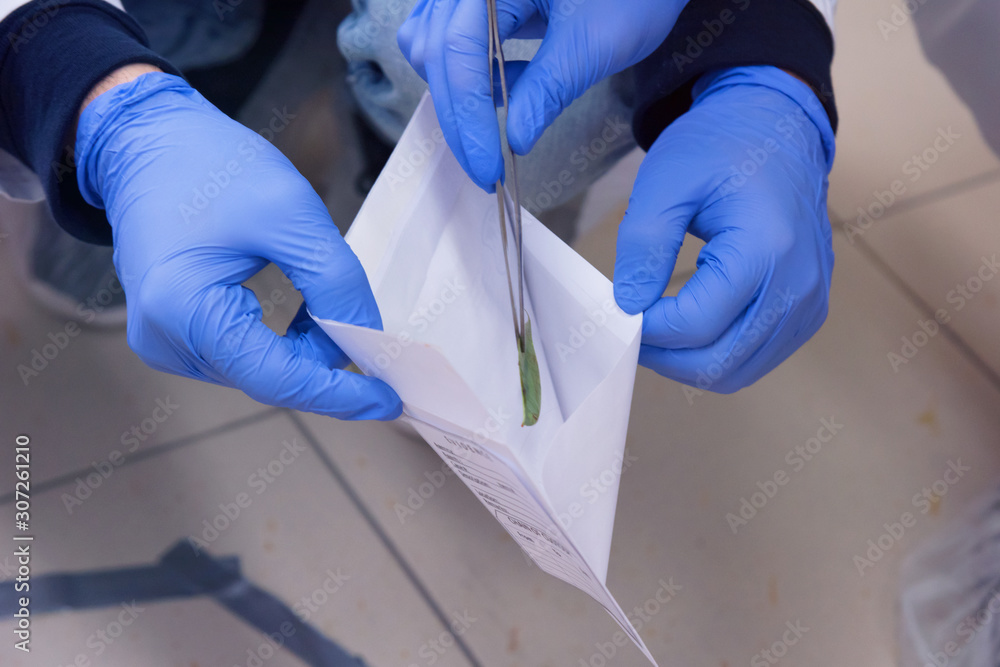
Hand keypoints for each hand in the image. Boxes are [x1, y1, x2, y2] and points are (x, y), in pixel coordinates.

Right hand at [75, 71, 401, 419]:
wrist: (146, 142)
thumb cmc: (210, 164)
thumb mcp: (291, 212)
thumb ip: (334, 280)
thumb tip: (365, 336)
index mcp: (182, 308)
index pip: (275, 377)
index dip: (337, 392)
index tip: (388, 399)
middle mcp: (163, 338)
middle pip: (269, 377)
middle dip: (327, 363)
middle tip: (378, 343)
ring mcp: (162, 340)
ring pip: (259, 369)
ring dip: (306, 350)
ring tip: (332, 310)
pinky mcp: (171, 333)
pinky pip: (242, 354)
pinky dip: (282, 342)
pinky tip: (303, 314)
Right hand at [397, 0, 687, 188]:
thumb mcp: (595, 42)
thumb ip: (548, 90)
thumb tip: (514, 141)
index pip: (460, 49)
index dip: (469, 116)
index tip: (488, 168)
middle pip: (437, 51)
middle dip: (460, 117)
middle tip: (485, 170)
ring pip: (432, 47)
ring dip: (458, 95)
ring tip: (496, 128)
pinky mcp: (476, 1)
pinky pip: (447, 39)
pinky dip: (467, 74)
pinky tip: (504, 91)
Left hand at [613, 66, 835, 392]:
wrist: (775, 127)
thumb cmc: (721, 147)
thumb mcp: (666, 181)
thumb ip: (643, 245)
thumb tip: (629, 305)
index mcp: (767, 249)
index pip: (696, 324)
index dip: (649, 328)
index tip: (621, 308)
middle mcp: (798, 286)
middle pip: (719, 363)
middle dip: (665, 356)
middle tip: (632, 327)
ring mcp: (810, 303)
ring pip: (738, 372)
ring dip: (689, 362)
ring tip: (658, 326)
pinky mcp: (809, 311)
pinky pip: (757, 358)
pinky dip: (718, 355)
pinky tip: (692, 325)